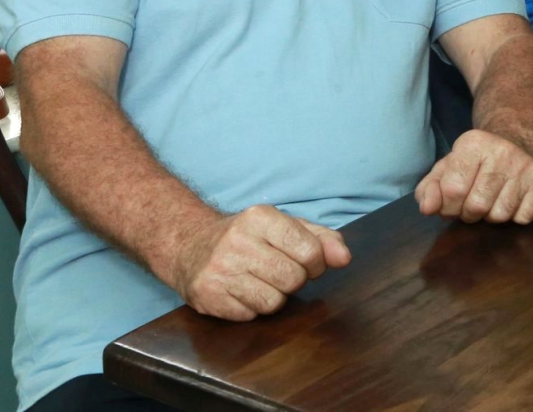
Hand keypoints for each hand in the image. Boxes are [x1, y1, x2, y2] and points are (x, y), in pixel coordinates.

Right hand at [169, 205, 350, 320]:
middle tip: (279, 272)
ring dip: (274, 297)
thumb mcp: (286, 226)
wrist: (189, 246)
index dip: (316, 263)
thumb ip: (323, 239)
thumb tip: (344, 258)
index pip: (310, 251)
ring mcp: (219, 270)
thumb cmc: (249, 238)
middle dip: (294, 280)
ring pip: (274, 302)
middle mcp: (237, 241)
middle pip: (294, 279)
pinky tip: (241, 291)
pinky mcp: (207, 296)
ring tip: (260, 281)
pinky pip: (251, 315)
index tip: (307, 261)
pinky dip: (252, 308)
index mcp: (260, 218)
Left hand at [416, 129, 532, 224]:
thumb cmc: (476, 160)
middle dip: (468, 213)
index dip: (447, 205)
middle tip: (471, 203)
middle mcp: (502, 152)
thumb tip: (428, 209)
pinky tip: (511, 200)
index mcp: (473, 144)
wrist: (517, 139)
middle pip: (476, 206)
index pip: (452, 190)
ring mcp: (524, 167)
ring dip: (490, 216)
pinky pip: (523, 218)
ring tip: (490, 201)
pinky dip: (514, 216)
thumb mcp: (447, 167)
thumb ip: (429, 189)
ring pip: (500, 215)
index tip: (451, 201)